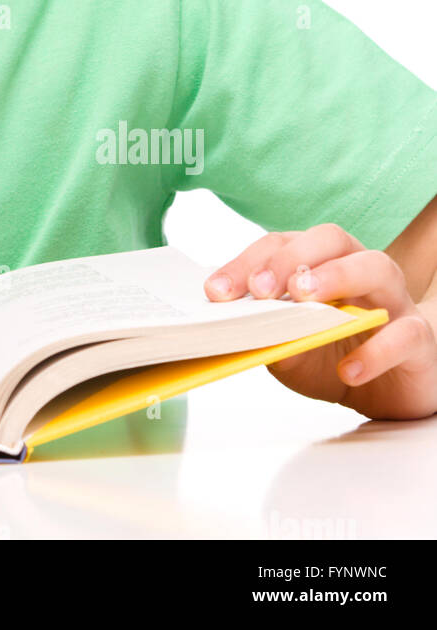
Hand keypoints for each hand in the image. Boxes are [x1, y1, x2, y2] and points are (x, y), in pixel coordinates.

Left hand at [203, 223, 436, 419]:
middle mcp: (359, 270)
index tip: (217, 292)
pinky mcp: (420, 338)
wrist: (388, 394)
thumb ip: (270, 336)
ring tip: (303, 299)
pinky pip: (406, 333)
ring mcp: (394, 300)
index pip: (283, 245)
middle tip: (261, 288)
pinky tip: (349, 371)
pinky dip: (376, 350)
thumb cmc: (335, 359)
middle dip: (291, 258)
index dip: (247, 263)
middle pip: (331, 239)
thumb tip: (238, 330)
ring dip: (336, 277)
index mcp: (322, 263)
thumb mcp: (292, 351)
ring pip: (376, 267)